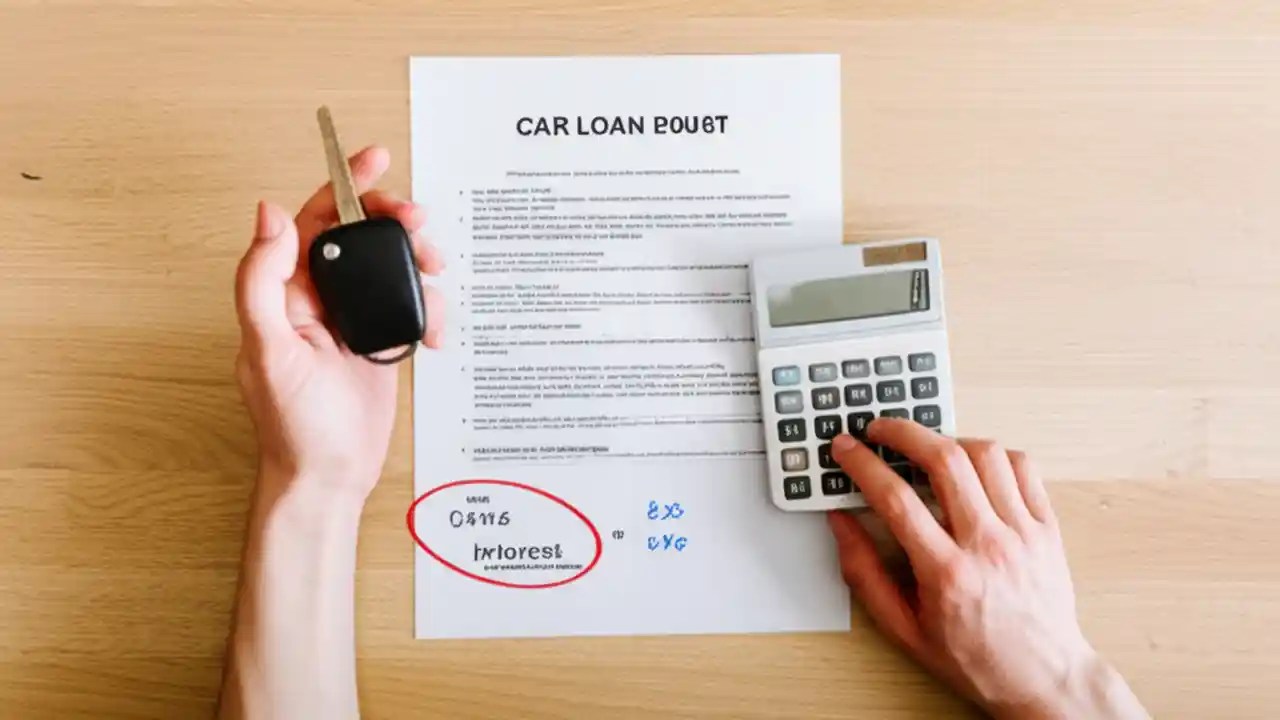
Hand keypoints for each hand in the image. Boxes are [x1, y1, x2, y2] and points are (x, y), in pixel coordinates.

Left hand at [233, 146, 444, 501]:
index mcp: (284, 292)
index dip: (344, 184)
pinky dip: (429, 309)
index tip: (375, 160)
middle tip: (418, 223)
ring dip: (415, 260)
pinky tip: (435, 329)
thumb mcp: (270, 350)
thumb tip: (268, 215)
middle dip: (392, 220)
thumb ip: (262, 281)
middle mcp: (317, 298)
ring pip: (388, 265)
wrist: (329, 478)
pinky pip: (409, 305)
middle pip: (359, 235)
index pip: (312, 219)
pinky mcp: (380, 341)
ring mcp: (351, 319)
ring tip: (434, 270)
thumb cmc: (292, 426)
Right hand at [827, 422, 1146, 718]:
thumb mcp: (903, 628)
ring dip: (948, 439)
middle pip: (944, 461)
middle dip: (903, 432)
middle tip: (880, 429)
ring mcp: (1023, 532)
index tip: (847, 449)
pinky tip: (973, 462)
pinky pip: (1023, 467)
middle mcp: (988, 546)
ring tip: (926, 445)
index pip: (897, 500)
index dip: (863, 465)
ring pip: (985, 455)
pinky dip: (993, 454)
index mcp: (947, 574)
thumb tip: (841, 523)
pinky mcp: (1047, 527)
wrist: (1042, 677)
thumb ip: (864, 573)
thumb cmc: (975, 657)